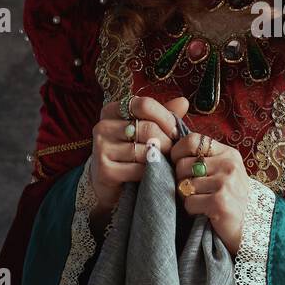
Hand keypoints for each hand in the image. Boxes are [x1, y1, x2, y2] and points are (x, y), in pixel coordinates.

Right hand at [90, 94, 189, 211]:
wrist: (108, 182)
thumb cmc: (130, 152)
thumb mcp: (145, 129)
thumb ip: (162, 116)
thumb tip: (183, 101)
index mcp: (112, 111)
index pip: (144, 105)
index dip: (165, 118)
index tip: (175, 131)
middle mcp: (103, 127)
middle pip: (148, 128)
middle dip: (167, 142)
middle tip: (172, 151)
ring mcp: (100, 149)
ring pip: (145, 150)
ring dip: (160, 159)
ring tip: (163, 162)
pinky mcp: (104, 171)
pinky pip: (139, 169)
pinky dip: (150, 173)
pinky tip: (151, 174)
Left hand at [171, 132, 248, 255]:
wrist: (251, 225)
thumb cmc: (232, 197)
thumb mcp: (225, 171)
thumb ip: (205, 160)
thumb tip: (170, 153)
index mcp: (228, 154)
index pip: (194, 140)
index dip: (178, 151)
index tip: (177, 163)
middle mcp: (228, 165)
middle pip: (183, 164)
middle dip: (180, 180)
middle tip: (192, 190)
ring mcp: (225, 183)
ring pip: (184, 185)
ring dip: (186, 197)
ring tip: (201, 201)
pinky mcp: (219, 202)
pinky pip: (189, 202)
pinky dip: (191, 210)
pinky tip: (204, 211)